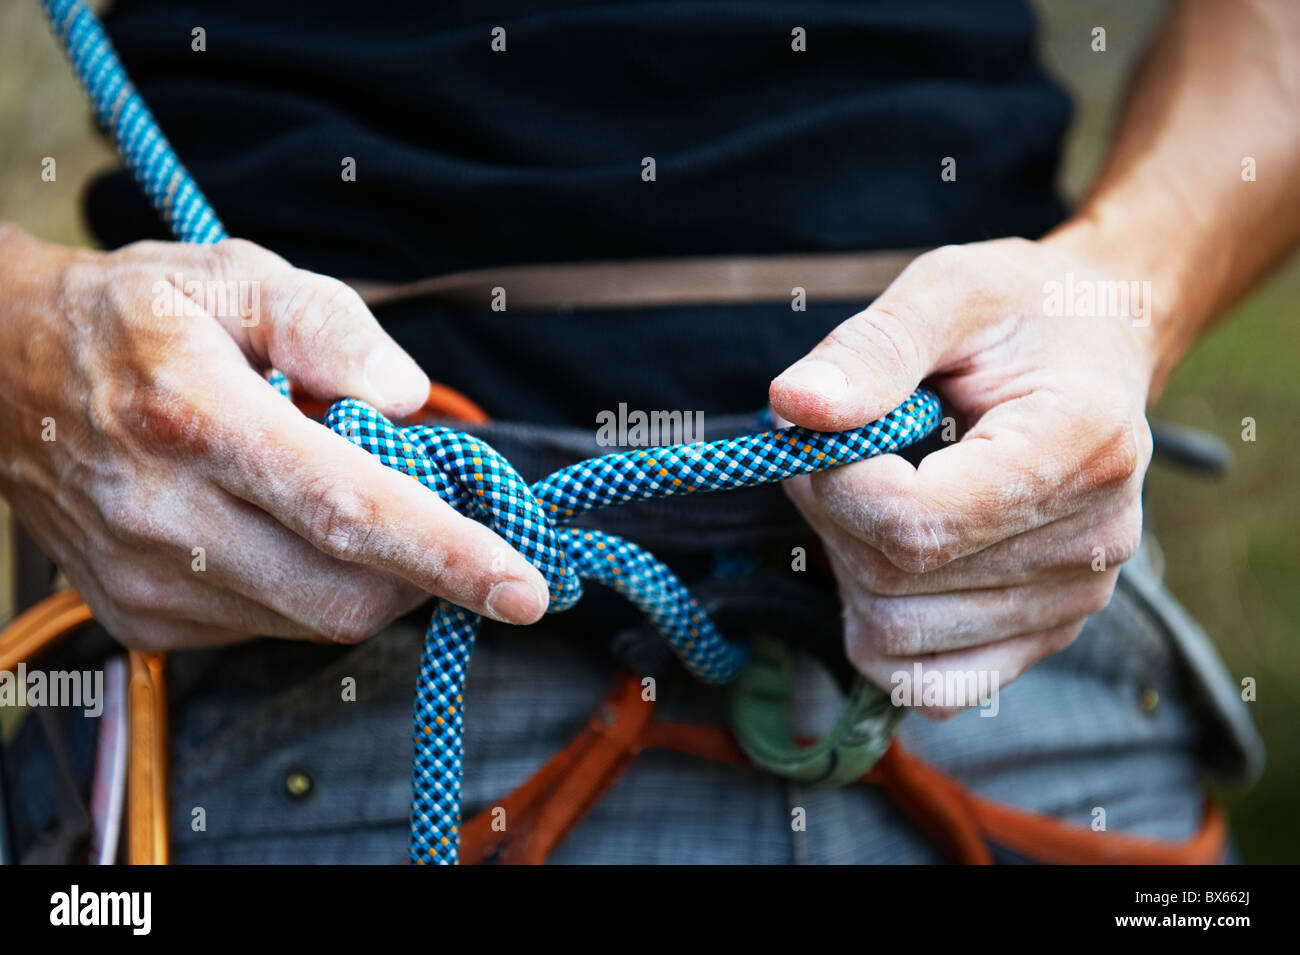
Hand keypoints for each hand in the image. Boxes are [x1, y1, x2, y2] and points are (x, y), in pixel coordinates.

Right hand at [0, 227, 547, 650]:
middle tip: (425, 502)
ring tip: (335, 496)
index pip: (345, 507)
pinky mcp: (141, 620)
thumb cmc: (137, 317)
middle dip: (421, 568)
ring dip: (366, 573)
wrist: (2, 377)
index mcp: (196, 417)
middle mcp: (164, 516)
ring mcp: (146, 581)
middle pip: (347, 594)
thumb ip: (329, 325)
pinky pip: (270, 626)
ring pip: (315, 621)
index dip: (447, 554)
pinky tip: (278, 525)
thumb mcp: (235, 276)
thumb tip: (404, 399)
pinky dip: (309, 585)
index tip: (524, 587)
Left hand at [770, 237, 1155, 717]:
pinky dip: (881, 635)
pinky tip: (883, 564)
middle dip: (832, 516)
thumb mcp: (949, 288)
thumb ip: (874, 347)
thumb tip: (794, 408)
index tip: (824, 433)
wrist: (1094, 351)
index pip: (917, 525)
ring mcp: (1074, 600)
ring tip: (870, 493)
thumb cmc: (1020, 313)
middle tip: (836, 452)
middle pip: (897, 583)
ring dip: (848, 565)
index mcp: (1081, 445)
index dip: (837, 487)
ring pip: (897, 636)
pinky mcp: (1047, 635)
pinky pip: (933, 687)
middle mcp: (1095, 540)